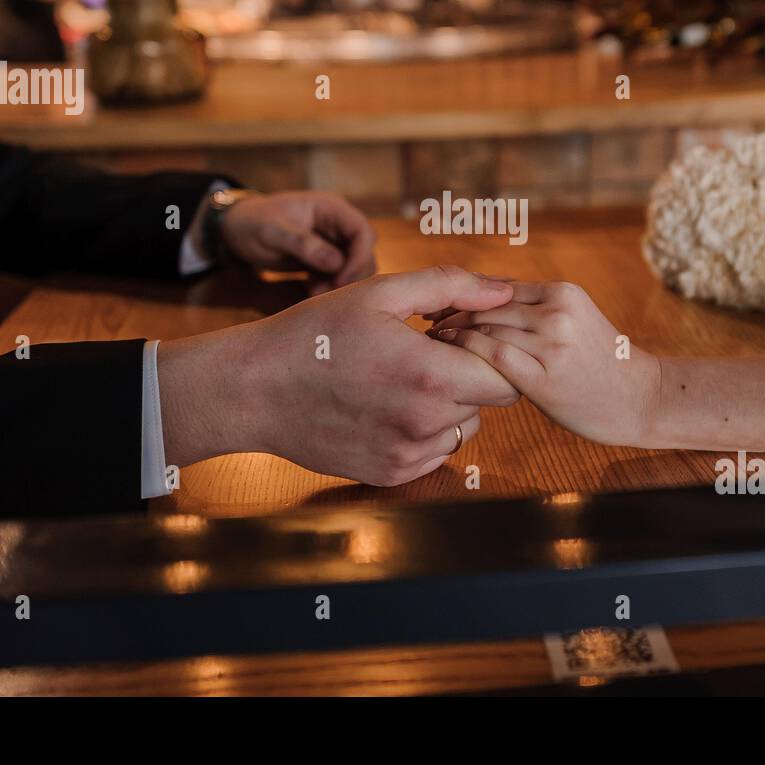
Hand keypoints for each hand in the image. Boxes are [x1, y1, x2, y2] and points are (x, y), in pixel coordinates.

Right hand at [158, 266, 518, 485]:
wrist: (255, 390)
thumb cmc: (315, 334)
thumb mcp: (380, 293)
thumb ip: (450, 288)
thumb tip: (505, 291)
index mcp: (431, 376)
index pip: (508, 376)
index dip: (492, 350)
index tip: (459, 335)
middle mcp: (425, 424)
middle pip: (489, 402)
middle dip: (472, 374)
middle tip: (429, 351)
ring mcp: (408, 456)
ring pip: (464, 428)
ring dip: (451, 404)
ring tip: (404, 378)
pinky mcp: (391, 475)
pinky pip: (434, 452)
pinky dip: (425, 430)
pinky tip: (388, 405)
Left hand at [220, 190, 376, 294]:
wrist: (234, 229)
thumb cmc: (251, 222)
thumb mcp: (271, 232)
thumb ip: (302, 244)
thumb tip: (336, 262)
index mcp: (330, 209)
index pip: (363, 232)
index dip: (360, 257)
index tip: (341, 279)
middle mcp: (337, 225)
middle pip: (364, 252)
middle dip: (351, 274)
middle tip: (326, 291)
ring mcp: (332, 243)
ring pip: (354, 267)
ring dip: (341, 284)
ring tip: (314, 293)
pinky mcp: (323, 259)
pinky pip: (338, 276)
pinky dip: (329, 286)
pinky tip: (310, 292)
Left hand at [431, 281, 660, 446]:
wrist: (640, 398)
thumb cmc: (600, 361)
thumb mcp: (574, 318)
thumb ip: (534, 307)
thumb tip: (483, 296)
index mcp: (563, 292)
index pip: (498, 287)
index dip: (463, 294)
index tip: (438, 304)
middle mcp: (557, 312)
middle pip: (488, 305)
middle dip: (452, 311)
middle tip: (426, 321)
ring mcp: (552, 344)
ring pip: (487, 328)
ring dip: (454, 333)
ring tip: (432, 339)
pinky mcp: (545, 377)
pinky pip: (494, 357)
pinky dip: (468, 353)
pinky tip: (452, 357)